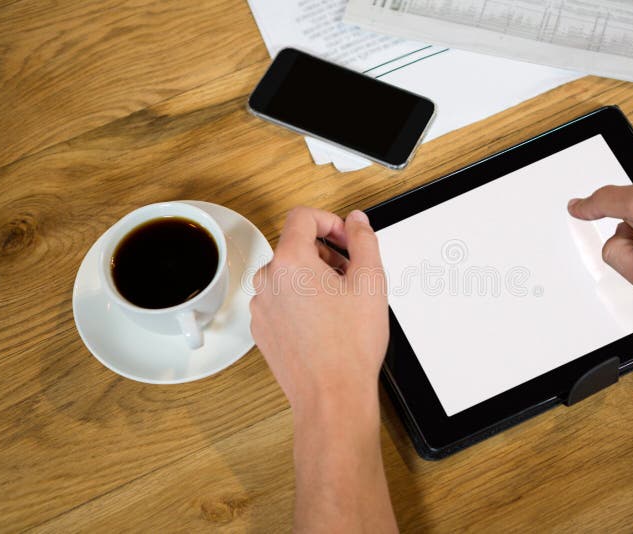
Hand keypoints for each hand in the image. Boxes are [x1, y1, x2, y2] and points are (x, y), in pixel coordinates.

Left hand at [249, 206, 395, 532]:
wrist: (332, 395)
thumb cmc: (349, 346)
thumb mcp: (371, 281)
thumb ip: (364, 240)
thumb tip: (357, 222)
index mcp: (290, 261)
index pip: (303, 216)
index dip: (330, 220)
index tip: (346, 238)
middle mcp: (268, 281)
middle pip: (295, 246)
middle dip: (326, 253)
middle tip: (352, 274)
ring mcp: (262, 306)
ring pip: (288, 275)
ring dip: (313, 278)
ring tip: (341, 302)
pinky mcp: (263, 329)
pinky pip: (281, 300)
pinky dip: (301, 301)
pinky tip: (325, 322)